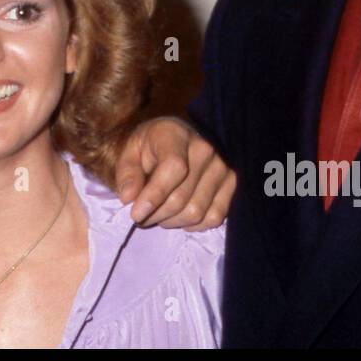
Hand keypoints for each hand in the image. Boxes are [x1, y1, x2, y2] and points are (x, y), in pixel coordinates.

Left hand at [114, 116, 234, 229]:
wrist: (180, 138)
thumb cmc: (152, 146)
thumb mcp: (131, 151)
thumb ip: (127, 173)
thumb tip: (128, 198)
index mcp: (175, 135)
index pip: (173, 168)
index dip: (154, 196)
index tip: (135, 214)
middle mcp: (204, 149)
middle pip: (181, 198)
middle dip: (156, 215)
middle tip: (142, 217)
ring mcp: (223, 167)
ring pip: (196, 212)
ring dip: (172, 221)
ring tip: (159, 215)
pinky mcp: (233, 183)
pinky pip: (214, 217)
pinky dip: (194, 225)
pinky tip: (180, 217)